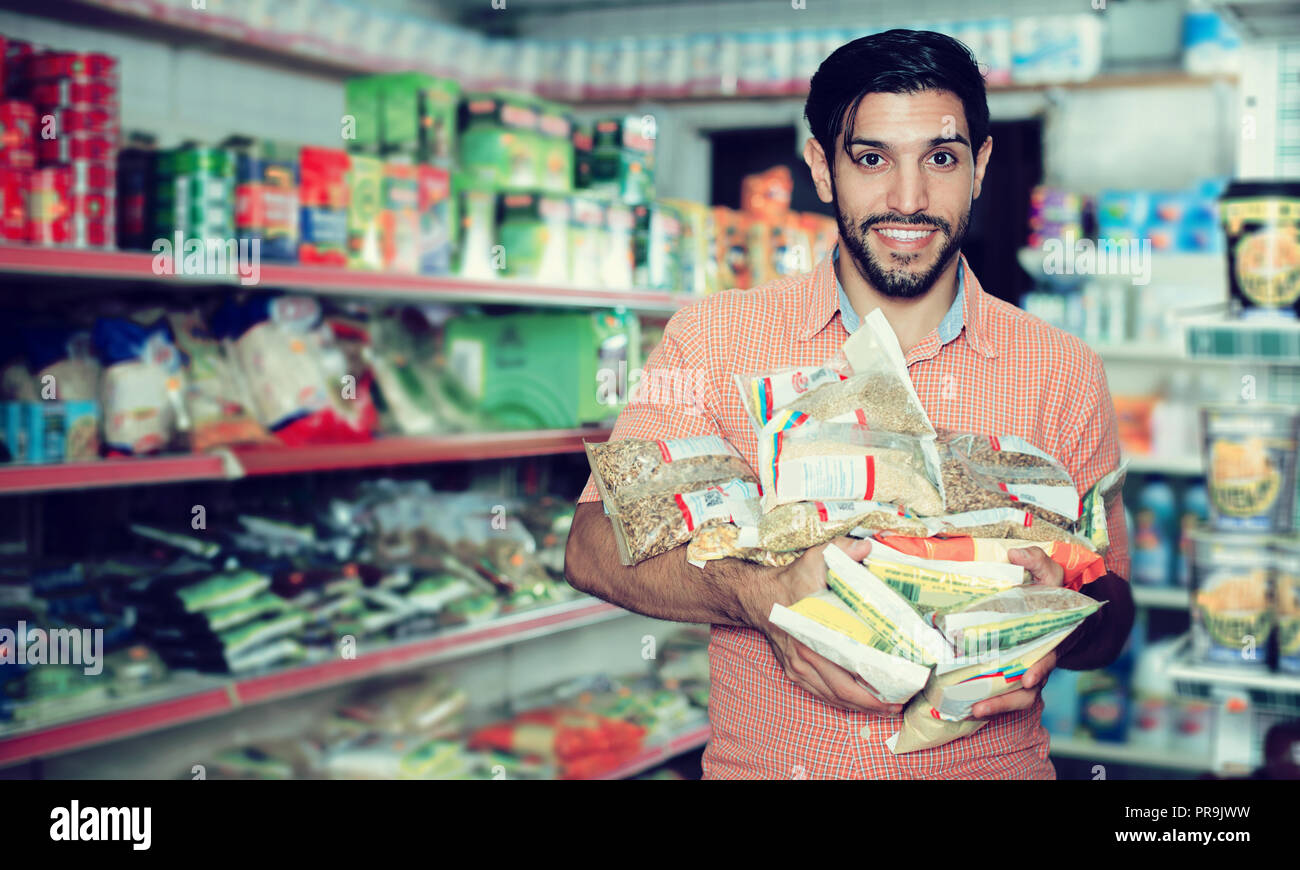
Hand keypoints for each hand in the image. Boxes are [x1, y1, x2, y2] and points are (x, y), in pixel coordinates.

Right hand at [741, 537, 903, 716]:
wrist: (758, 597)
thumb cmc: (790, 581)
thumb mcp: (815, 559)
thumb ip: (841, 550)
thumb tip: (867, 547)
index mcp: (815, 631)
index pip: (851, 664)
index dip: (876, 679)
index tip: (901, 684)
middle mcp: (807, 655)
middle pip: (845, 690)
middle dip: (875, 702)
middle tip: (900, 703)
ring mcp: (800, 667)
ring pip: (834, 696)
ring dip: (861, 706)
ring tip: (886, 707)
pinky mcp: (795, 672)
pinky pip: (821, 694)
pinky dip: (842, 702)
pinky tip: (859, 702)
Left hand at [971, 546, 1067, 717]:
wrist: (1062, 611)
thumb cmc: (1053, 592)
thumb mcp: (1051, 573)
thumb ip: (1037, 560)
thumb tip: (1014, 552)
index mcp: (1054, 635)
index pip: (1049, 655)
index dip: (1039, 669)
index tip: (1026, 680)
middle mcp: (1043, 657)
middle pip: (1031, 688)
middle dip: (1008, 700)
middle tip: (982, 707)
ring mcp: (1031, 668)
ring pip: (1020, 697)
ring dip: (998, 706)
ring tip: (974, 711)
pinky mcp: (1017, 673)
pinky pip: (1008, 694)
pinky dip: (993, 701)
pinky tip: (970, 705)